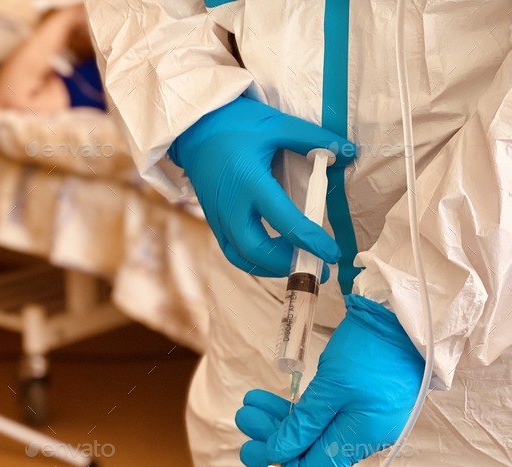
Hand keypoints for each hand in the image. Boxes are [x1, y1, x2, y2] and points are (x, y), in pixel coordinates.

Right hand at [169, 97, 356, 276]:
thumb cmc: (236, 123)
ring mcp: (219, 218)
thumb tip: (348, 152)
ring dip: (272, 267)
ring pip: (244, 257)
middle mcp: (232, 206)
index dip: (311, 241)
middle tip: (316, 267)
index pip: (284, 221)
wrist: (194, 128)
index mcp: (250, 181)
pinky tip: (275, 258)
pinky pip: (234, 253)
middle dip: (288, 263)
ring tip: (298, 263)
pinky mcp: (214, 223)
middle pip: (257, 250)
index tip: (332, 253)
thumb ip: (313, 139)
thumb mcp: (276, 124)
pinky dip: (255, 262)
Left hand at [236, 296, 424, 466]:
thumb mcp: (330, 389)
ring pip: (314, 429)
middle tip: (243, 416)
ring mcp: (365, 416)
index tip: (248, 449)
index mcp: (361, 440)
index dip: (277, 463)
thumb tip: (277, 453)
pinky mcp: (362, 398)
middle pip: (310, 448)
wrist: (406, 316)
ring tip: (251, 402)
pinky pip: (324, 413)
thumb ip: (303, 425)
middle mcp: (365, 435)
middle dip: (273, 435)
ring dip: (280, 418)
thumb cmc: (370, 352)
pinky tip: (273, 397)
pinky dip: (298, 408)